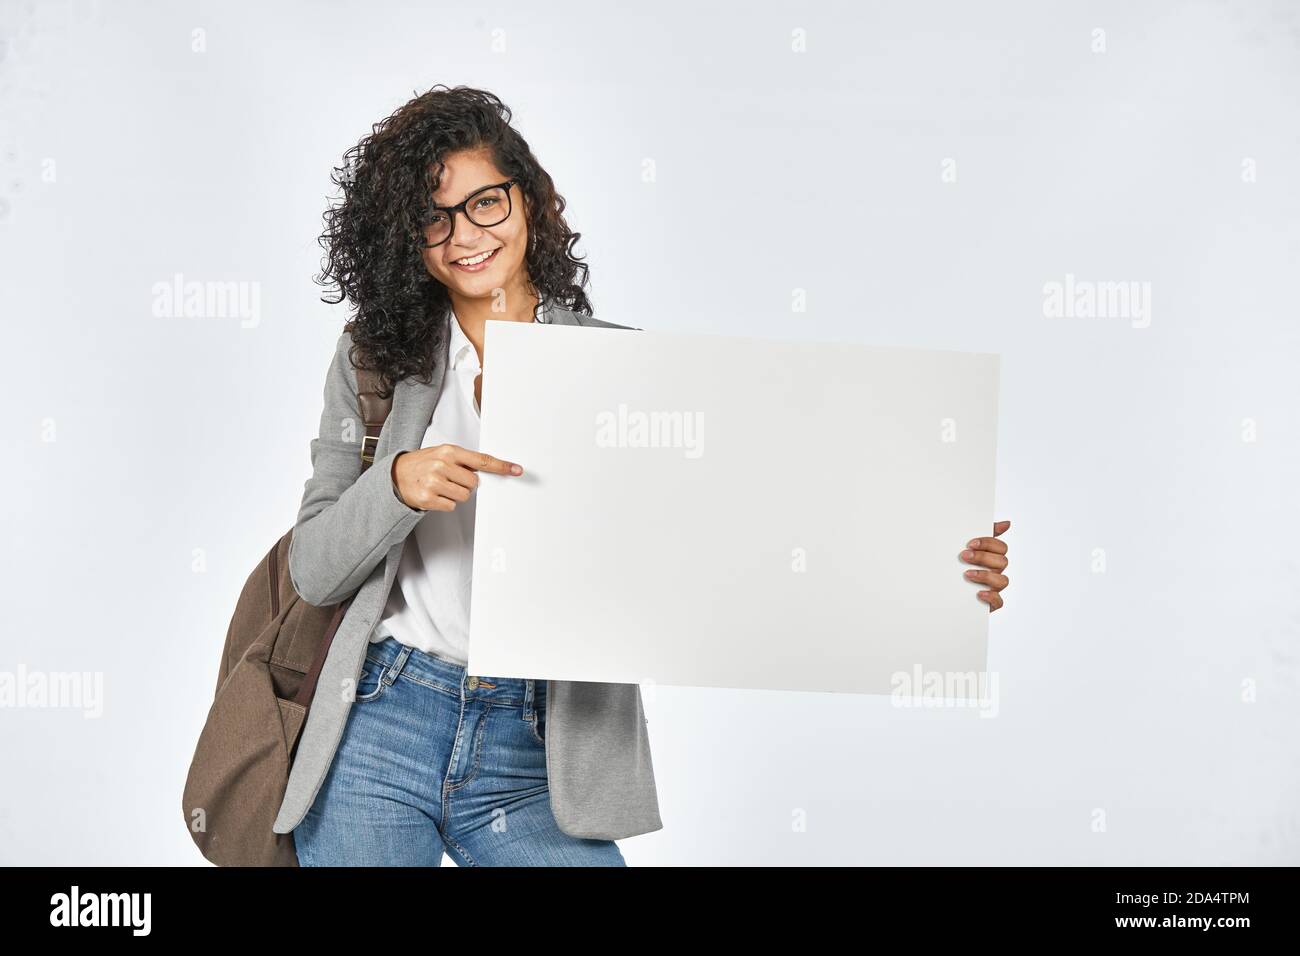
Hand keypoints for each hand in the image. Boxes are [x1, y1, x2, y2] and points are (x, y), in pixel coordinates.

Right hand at [391, 444, 522, 511]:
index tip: (516, 469)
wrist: (395, 476)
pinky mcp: (429, 498)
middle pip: (474, 483)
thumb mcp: (441, 454)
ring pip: (464, 496)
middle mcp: (442, 465)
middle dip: (466, 484)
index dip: (501, 466)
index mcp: (449, 451)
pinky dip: (446, 503)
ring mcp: (435, 482)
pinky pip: (452, 505)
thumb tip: (485, 470)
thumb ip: (462, 460)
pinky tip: (435, 495)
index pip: (482, 460)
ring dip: (455, 494)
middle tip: (451, 480)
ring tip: (440, 486)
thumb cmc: (421, 464)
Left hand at [959, 520, 1009, 611]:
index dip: (988, 543)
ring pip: (1002, 580)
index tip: (970, 543)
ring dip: (985, 575)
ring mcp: (995, 587)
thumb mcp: (969, 549)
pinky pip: (999, 602)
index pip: (1001, 547)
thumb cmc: (959, 568)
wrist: (944, 594)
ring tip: (967, 574)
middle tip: (964, 556)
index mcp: (993, 557)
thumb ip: (984, 534)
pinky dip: (990, 597)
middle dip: (983, 557)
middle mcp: (996, 571)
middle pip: (1002, 561)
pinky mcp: (991, 603)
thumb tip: (1006, 523)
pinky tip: (978, 593)